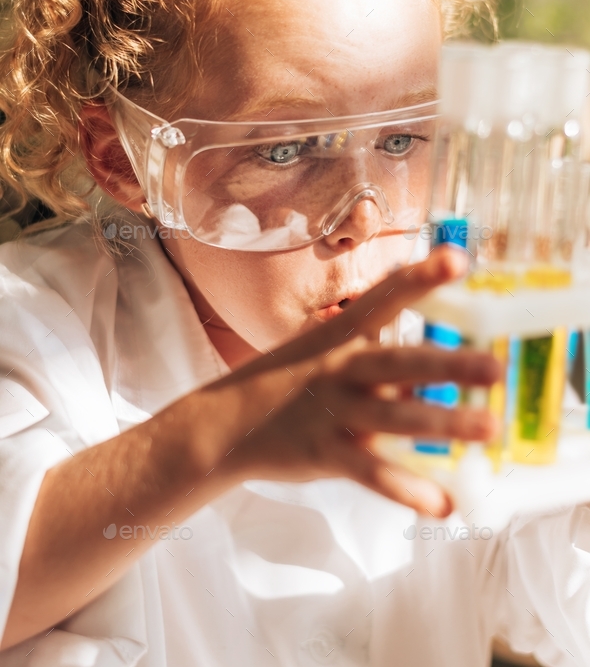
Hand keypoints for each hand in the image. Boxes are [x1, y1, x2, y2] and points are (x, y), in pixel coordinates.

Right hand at [204, 245, 500, 516]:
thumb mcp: (324, 356)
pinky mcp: (323, 453)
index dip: (420, 278)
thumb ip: (379, 364)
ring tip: (489, 427)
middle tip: (494, 367)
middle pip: (398, 362)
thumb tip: (435, 375)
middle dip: (446, 363)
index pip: (384, 299)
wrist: (221, 424)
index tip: (458, 260)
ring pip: (395, 417)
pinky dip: (406, 490)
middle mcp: (338, 367)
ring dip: (444, 424)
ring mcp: (331, 410)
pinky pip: (371, 473)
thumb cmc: (283, 383)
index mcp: (339, 335)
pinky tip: (442, 504)